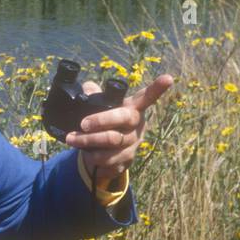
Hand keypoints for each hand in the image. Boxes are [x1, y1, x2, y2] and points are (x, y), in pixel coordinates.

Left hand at [65, 73, 172, 187]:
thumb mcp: (100, 108)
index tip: (168, 78)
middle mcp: (137, 125)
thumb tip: (87, 88)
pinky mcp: (126, 161)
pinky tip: (86, 153)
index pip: (146, 97)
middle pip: (124, 119)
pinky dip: (92, 157)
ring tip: (71, 139)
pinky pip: (107, 160)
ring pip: (111, 142)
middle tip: (83, 124)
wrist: (106, 156)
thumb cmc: (105, 124)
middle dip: (101, 121)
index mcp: (133, 108)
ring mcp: (133, 144)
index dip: (157, 88)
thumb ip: (94, 95)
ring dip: (87, 142)